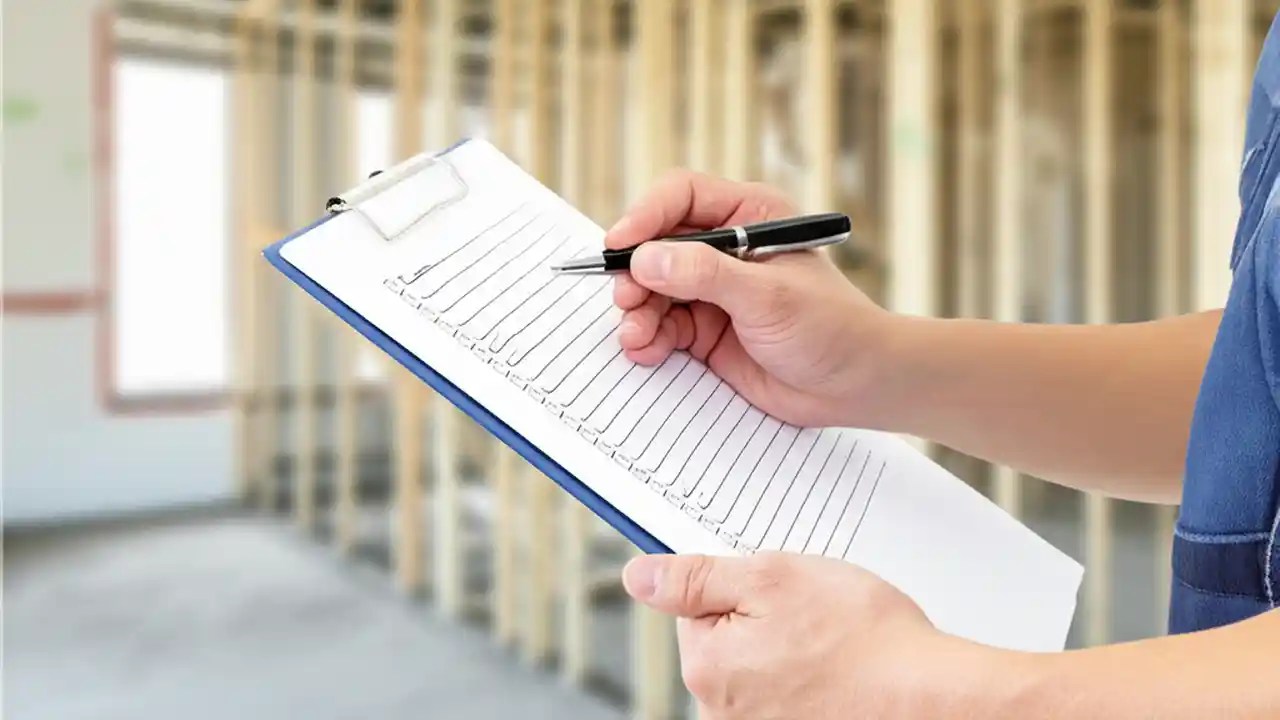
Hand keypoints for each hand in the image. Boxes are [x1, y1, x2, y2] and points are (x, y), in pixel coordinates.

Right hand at [607, 171, 891, 427]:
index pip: (681, 197)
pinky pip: (662, 326)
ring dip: (637, 311)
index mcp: (749, 215)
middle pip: (657, 245)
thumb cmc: (830, 328)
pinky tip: (646, 351)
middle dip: (635, 274)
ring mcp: (713, 291)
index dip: (645, 216)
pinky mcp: (706, 330)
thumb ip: (705, 275)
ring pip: (653, 289)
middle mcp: (726, 248)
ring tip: (636, 337)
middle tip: (627, 301)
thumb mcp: (767, 296)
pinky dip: (647, 337)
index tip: (620, 245)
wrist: (855, 387)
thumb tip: (645, 260)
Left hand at [623, 552, 1006, 718]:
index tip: (776, 586)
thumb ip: (696, 577)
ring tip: (836, 641)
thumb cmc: (866, 638)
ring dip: (792, 648)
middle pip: (728, 639)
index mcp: (708, 667)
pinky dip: (814, 677)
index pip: (695, 606)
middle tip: (814, 610)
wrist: (934, 697)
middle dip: (765, 617)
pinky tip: (843, 668)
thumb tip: (639, 577)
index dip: (739, 584)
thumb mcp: (772, 577)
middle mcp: (724, 711)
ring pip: (762, 666)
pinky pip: (791, 693)